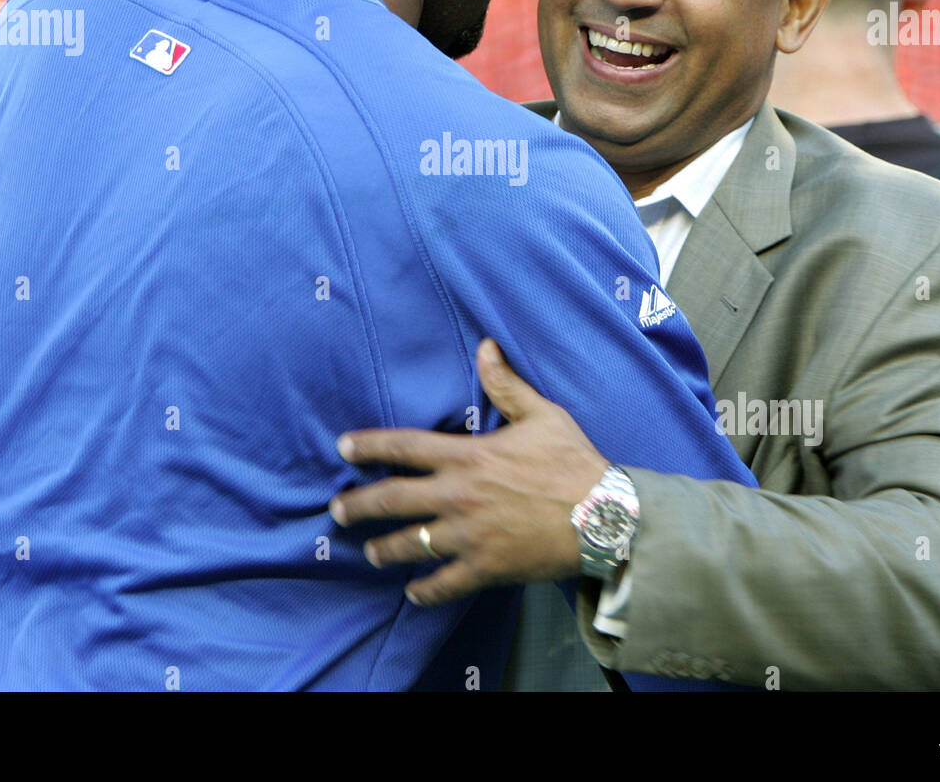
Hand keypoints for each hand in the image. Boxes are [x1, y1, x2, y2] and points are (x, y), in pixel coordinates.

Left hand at [329, 339, 608, 605]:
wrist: (602, 516)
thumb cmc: (572, 462)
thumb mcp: (541, 415)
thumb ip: (506, 385)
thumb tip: (486, 347)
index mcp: (468, 456)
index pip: (405, 447)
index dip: (370, 446)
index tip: (343, 448)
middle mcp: (459, 496)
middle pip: (393, 500)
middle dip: (358, 506)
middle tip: (336, 511)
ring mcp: (469, 535)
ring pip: (410, 545)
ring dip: (384, 549)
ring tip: (370, 551)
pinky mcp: (485, 568)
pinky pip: (444, 584)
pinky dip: (425, 591)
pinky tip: (412, 593)